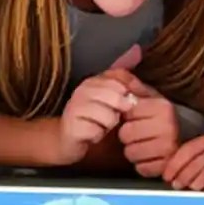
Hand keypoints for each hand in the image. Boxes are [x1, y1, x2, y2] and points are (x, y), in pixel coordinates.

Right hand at [55, 45, 142, 164]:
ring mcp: (75, 106)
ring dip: (108, 126)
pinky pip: (98, 132)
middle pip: (118, 98)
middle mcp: (82, 89)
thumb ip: (124, 84)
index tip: (121, 105)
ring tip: (98, 126)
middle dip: (118, 112)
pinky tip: (90, 135)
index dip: (127, 95)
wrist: (65, 139)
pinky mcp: (71, 126)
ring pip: (110, 116)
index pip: (121, 80)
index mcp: (93, 80)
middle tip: (109, 117)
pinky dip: (97, 136)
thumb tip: (138, 64)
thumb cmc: (94, 119)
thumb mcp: (111, 99)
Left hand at [115, 79, 179, 177]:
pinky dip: (141, 165)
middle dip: (127, 134)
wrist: (181, 140)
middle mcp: (169, 126)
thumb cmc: (155, 118)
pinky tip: (148, 157)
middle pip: (126, 134)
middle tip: (138, 132)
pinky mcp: (166, 166)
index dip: (127, 115)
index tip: (135, 116)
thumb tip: (131, 55)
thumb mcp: (145, 94)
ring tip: (142, 144)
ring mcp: (169, 147)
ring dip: (132, 150)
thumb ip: (131, 79)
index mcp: (163, 106)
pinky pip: (141, 168)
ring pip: (131, 153)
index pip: (127, 113)